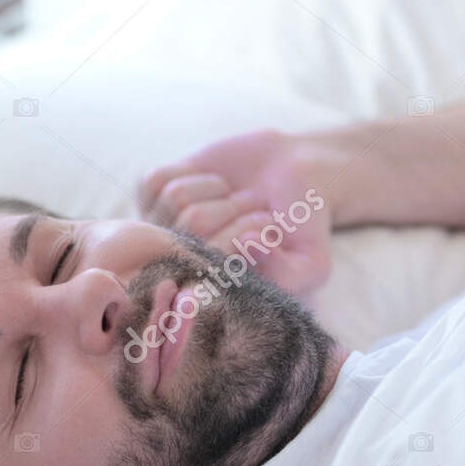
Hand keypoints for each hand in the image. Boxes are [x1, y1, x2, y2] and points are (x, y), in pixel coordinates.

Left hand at [139, 128, 341, 300]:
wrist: (294, 176)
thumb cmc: (301, 225)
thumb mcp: (311, 263)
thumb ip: (286, 275)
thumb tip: (247, 244)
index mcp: (212, 293)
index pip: (209, 262)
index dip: (242, 234)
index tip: (267, 227)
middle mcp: (182, 266)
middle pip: (193, 224)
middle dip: (234, 208)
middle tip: (254, 210)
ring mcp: (164, 230)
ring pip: (176, 198)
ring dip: (217, 189)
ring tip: (235, 198)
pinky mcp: (152, 198)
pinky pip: (155, 180)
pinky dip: (192, 172)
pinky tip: (212, 184)